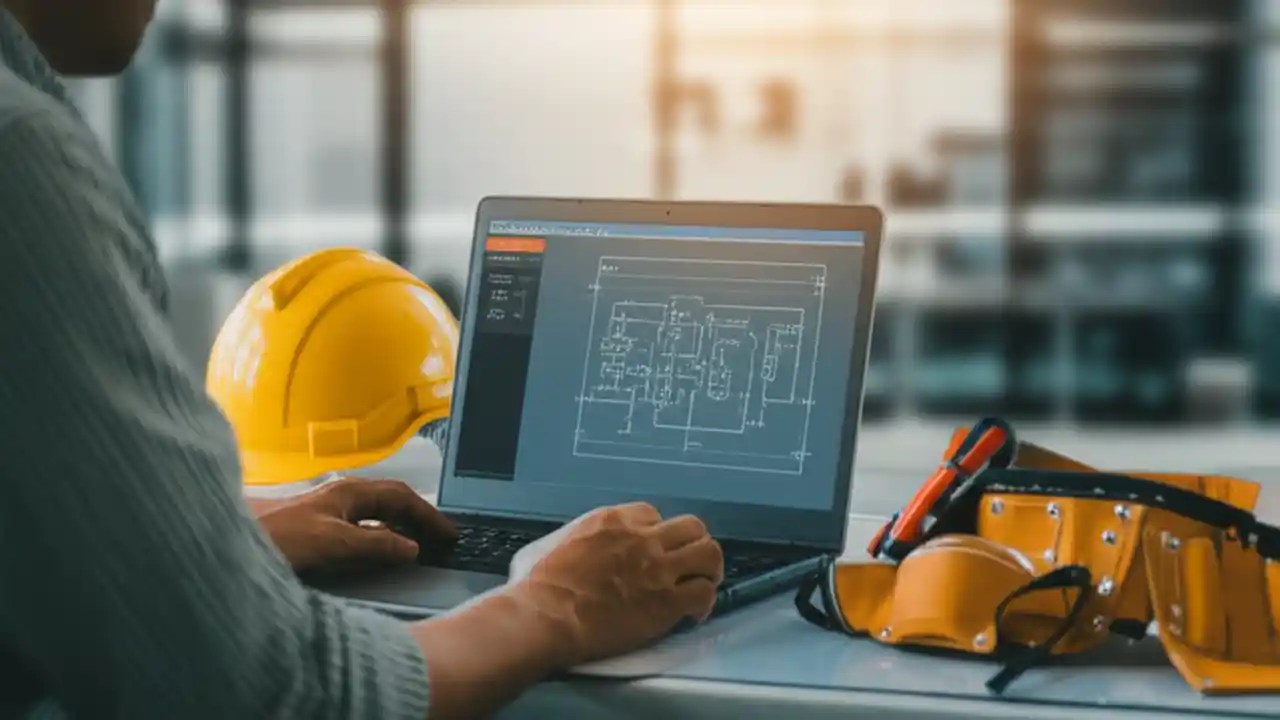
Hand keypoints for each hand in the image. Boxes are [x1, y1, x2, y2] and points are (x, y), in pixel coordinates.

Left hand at [256, 477, 456, 575]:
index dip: (429, 515)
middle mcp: (341, 495)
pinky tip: (381, 550)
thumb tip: (413, 548)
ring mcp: (328, 510)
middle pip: (391, 501)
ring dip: (401, 526)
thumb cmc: (281, 540)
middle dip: (419, 517)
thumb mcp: (333, 544)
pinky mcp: (317, 527)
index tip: (451, 534)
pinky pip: (362, 526)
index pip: (401, 498)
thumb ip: (375, 546)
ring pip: (376, 513)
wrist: (228, 544)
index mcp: (350, 492)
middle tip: (443, 538)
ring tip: (421, 543)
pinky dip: (382, 536)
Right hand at [510, 502, 724, 666]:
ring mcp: (658, 569)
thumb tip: (574, 548)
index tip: (654, 550)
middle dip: (694, 543)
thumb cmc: (536, 587)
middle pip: (691, 527)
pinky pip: (704, 593)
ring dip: (710, 569)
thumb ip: (574, 538)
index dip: (657, 533)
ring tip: (705, 583)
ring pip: (709, 553)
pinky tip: (695, 614)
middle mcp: (641, 539)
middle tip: (691, 562)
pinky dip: (705, 603)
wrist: (543, 617)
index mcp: (612, 521)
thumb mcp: (550, 543)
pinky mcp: (667, 602)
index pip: (653, 514)